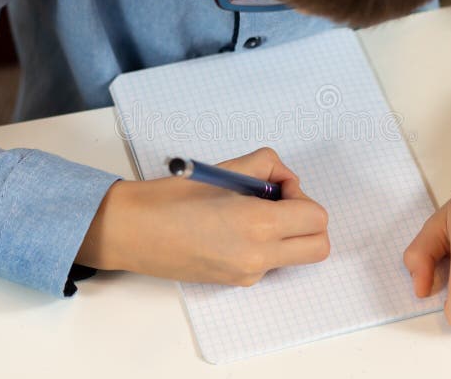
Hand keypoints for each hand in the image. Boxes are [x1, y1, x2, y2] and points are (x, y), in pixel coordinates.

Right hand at [76, 148, 329, 285]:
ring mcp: (248, 274)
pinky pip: (269, 262)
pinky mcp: (235, 282)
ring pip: (294, 255)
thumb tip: (283, 177)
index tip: (278, 186)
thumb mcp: (226, 169)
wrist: (132, 231)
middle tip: (278, 202)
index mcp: (258, 225)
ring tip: (247, 212)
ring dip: (285, 232)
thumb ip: (266, 167)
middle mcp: (258, 256)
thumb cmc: (170, 198)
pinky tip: (231, 227)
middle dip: (308, 221)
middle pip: (318, 247)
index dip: (302, 196)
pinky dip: (264, 243)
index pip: (317, 218)